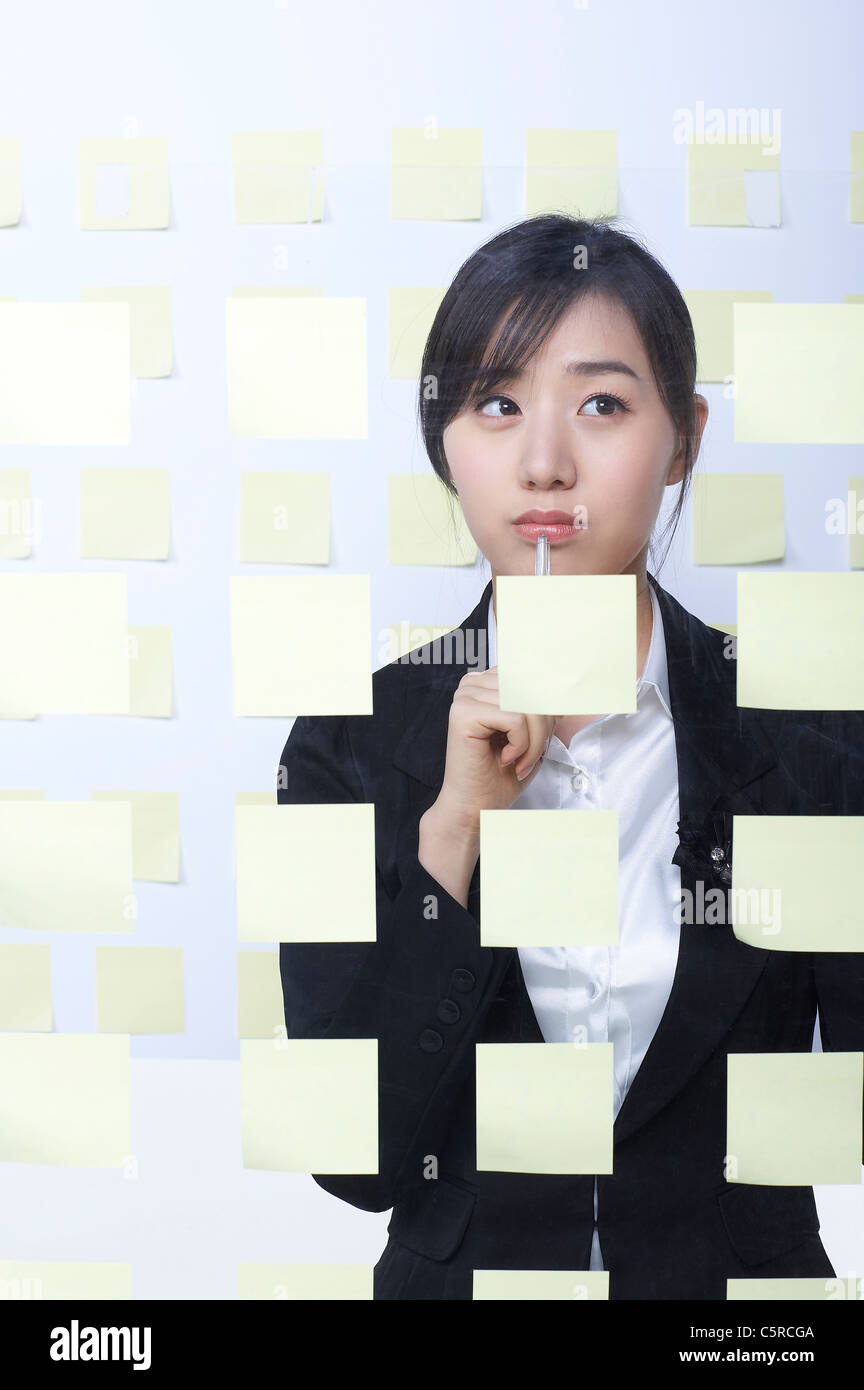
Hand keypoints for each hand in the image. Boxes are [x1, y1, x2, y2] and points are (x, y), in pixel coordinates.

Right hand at [431, 665, 557, 833]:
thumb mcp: (533, 732)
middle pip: (532, 690)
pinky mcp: (464, 713)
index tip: (543, 738)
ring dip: (533, 741)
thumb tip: (568, 687)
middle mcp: (473, 683)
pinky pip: (514, 719)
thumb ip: (544, 705)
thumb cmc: (501, 773)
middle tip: (530, 757)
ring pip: (525, 705)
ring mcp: (465, 696)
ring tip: (520, 761)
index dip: (548, 708)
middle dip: (543, 728)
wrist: (476, 806)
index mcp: (487, 682)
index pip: (533, 677)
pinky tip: (506, 759)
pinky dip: (521, 745)